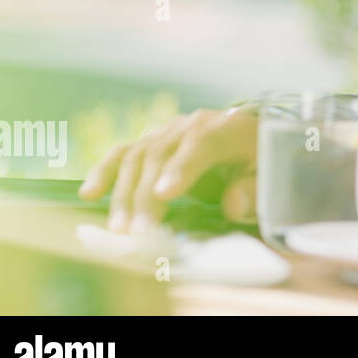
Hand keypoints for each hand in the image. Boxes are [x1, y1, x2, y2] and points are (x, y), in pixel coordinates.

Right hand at [77, 106, 258, 233]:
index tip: (163, 194)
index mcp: (224, 129)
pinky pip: (123, 153)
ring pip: (137, 157)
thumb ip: (253, 188)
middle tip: (139, 233)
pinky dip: (104, 171)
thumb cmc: (261, 159)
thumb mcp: (269, 173)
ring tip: (119, 228)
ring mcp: (167, 131)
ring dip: (123, 193)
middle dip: (146, 196)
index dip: (180, 168)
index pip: (199, 145)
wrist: (255, 136)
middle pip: (160, 156)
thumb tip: (232, 205)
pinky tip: (89, 193)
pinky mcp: (151, 141)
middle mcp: (190, 125)